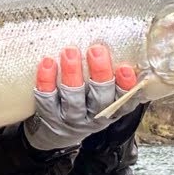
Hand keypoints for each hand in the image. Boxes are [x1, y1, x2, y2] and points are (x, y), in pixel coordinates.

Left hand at [23, 45, 139, 150]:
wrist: (59, 132)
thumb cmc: (87, 103)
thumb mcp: (106, 95)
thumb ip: (113, 75)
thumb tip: (124, 42)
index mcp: (113, 110)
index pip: (125, 101)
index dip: (126, 86)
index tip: (126, 67)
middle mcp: (94, 117)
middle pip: (100, 98)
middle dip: (99, 73)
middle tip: (96, 50)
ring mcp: (71, 118)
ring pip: (73, 99)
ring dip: (72, 74)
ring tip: (70, 52)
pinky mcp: (49, 116)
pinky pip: (47, 99)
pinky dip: (46, 81)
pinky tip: (47, 63)